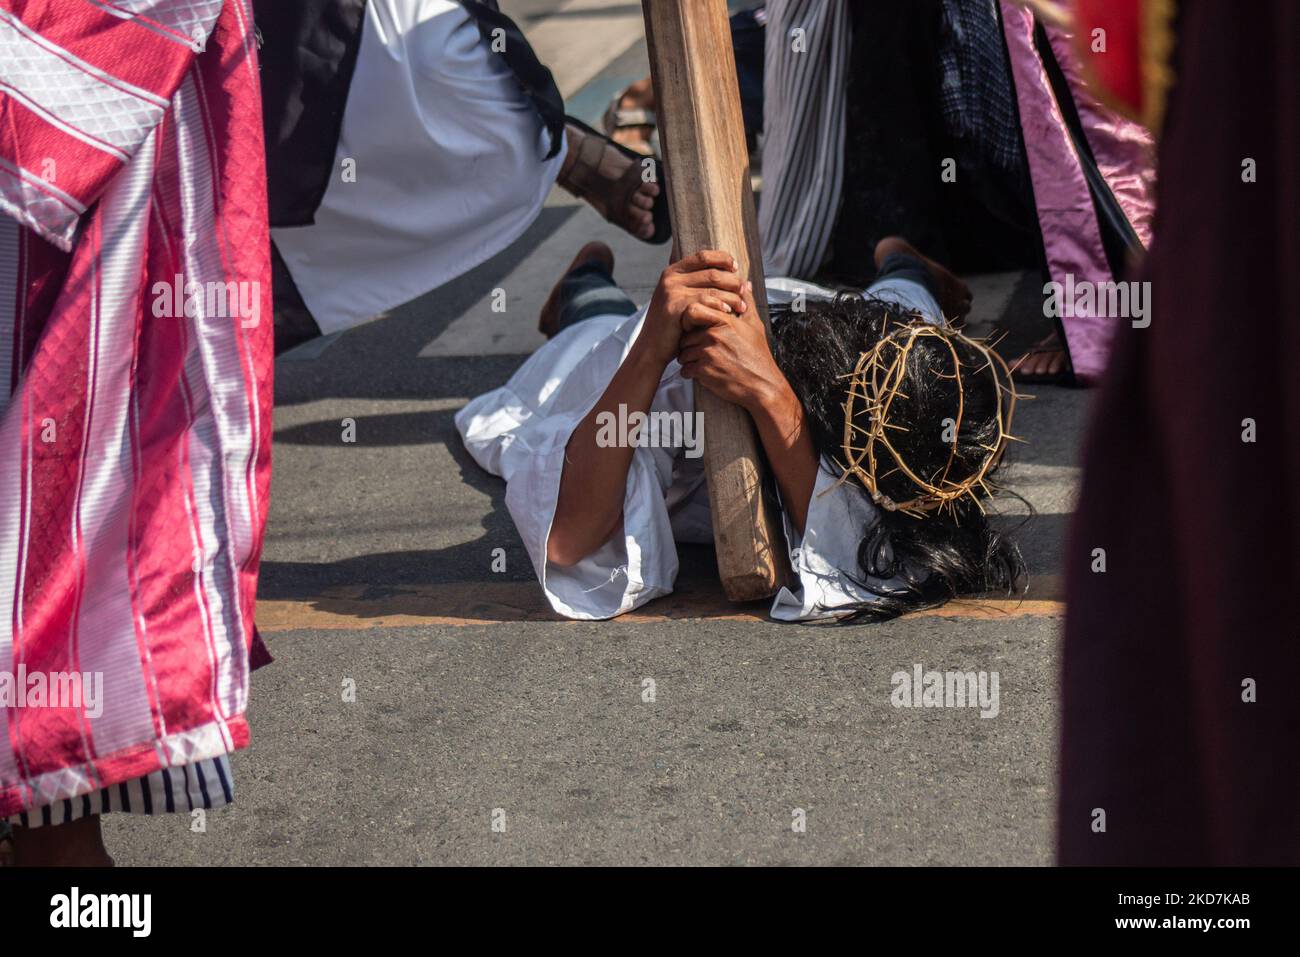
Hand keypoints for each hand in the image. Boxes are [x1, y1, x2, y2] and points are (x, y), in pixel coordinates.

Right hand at [637, 250, 747, 367]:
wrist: (651, 348)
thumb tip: (740, 276)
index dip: (723, 259)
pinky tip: (728, 312)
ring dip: (731, 296)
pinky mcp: (674, 306)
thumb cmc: (673, 327)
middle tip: (745, 290)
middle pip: (711, 272)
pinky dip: (720, 306)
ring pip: (712, 287)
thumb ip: (704, 287)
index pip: (703, 256)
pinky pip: (704, 301)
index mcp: (673, 272)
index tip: (736, 268)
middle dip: (733, 281)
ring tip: (742, 306)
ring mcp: (671, 291)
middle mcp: (670, 278)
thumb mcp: (685, 301)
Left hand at [677, 279, 789, 414]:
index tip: (691, 326)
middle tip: (698, 349)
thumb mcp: (755, 325)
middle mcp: (713, 336)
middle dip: (689, 343)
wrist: (762, 384)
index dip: (688, 318)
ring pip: (683, 354)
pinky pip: (685, 370)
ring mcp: (707, 354)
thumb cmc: (758, 356)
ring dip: (689, 359)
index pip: (693, 311)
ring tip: (703, 362)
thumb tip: (745, 285)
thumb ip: (746, 303)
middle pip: (685, 335)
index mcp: (724, 321)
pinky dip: (690, 373)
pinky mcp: (704, 371)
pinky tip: (702, 372)